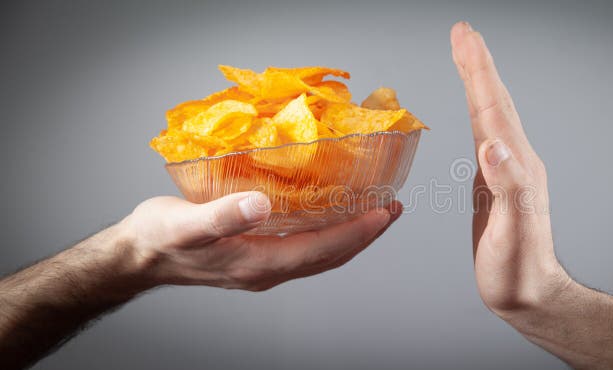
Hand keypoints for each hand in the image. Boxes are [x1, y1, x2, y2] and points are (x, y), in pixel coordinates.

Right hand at [119, 192, 400, 290]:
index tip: (383, 212)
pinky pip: (303, 248)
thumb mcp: (186, 223)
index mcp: (259, 263)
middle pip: (330, 256)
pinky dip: (326, 232)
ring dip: (349, 234)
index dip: (357, 232)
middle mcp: (267, 270)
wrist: (137, 256)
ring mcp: (263, 266)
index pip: (322, 250)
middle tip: (391, 209)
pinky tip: (329, 214)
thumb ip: (223, 215)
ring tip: (372, 212)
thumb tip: (261, 205)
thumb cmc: (158, 237)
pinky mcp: (255, 256)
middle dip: (364, 234)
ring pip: (319, 254)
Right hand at [450, 22, 571, 317]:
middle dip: (478, 64)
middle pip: (494, 102)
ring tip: (467, 54)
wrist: (529, 294)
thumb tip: (492, 144)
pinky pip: (485, 132)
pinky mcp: (495, 181)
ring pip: (491, 113)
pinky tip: (473, 104)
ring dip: (478, 80)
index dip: (478, 72)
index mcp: (516, 167)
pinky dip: (477, 108)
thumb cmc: (518, 271)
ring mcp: (506, 170)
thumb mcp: (513, 234)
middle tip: (463, 31)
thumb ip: (508, 189)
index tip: (464, 38)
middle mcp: (514, 161)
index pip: (493, 109)